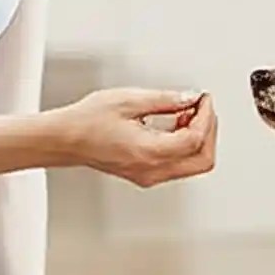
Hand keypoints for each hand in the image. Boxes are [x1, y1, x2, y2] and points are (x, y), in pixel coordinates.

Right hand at [56, 88, 217, 187]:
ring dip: (198, 137)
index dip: (206, 116)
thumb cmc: (88, 121)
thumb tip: (190, 98)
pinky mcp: (146, 174)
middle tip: (202, 107)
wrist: (66, 139)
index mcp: (150, 152)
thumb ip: (165, 100)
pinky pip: (178, 164)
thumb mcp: (130, 100)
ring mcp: (150, 176)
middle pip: (203, 160)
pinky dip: (185, 144)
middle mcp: (153, 170)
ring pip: (193, 164)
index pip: (195, 140)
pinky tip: (177, 124)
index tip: (203, 99)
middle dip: (209, 130)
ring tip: (188, 112)